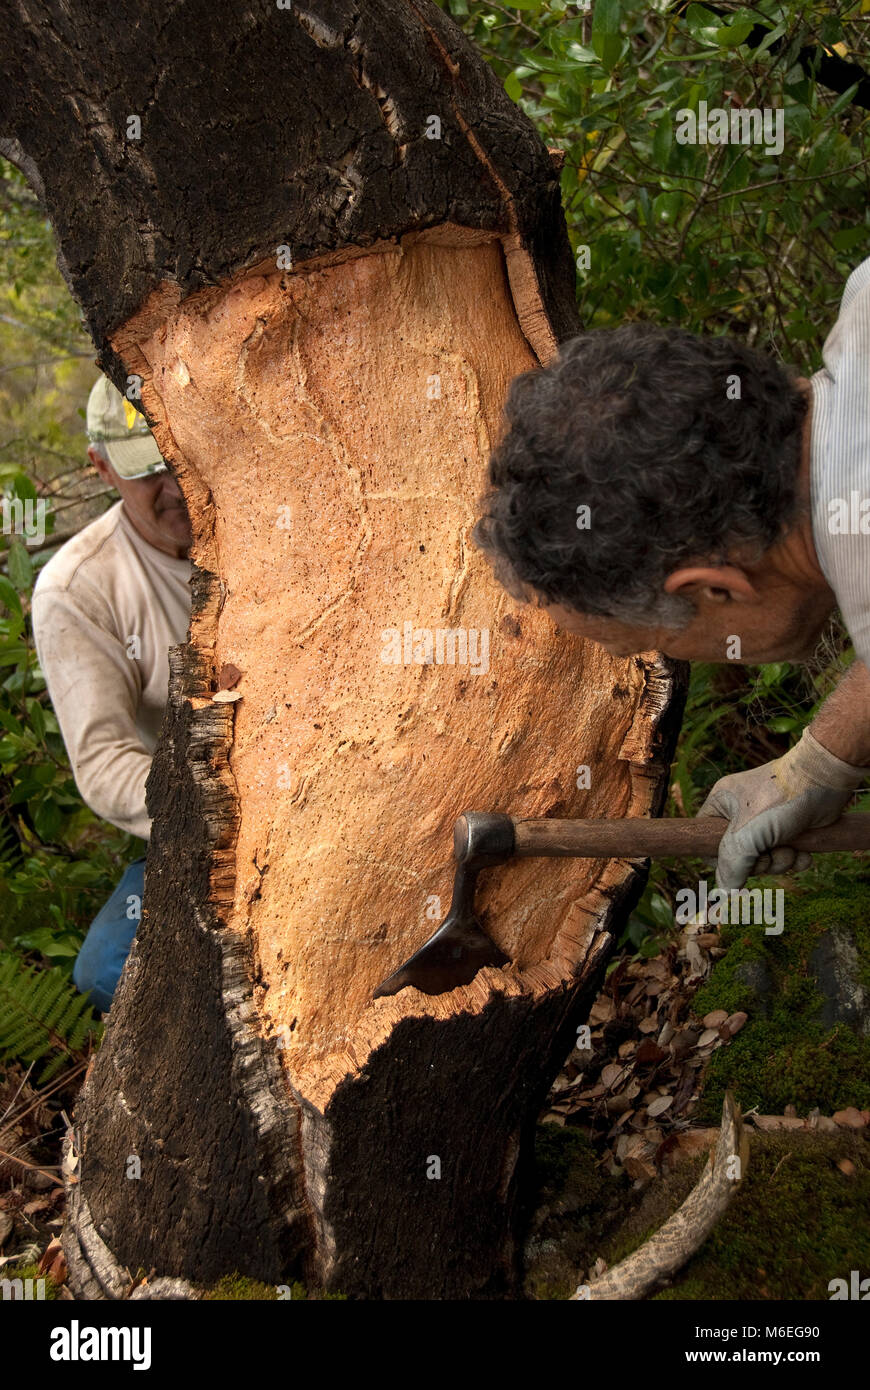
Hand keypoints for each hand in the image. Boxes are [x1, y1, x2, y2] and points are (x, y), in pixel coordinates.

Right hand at [697, 728, 868, 888]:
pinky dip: (796, 858)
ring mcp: (767, 821)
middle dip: (759, 862)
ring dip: (780, 861)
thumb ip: (731, 865)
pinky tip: (805, 853)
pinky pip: (785, 855)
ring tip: (792, 848)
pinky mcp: (790, 828)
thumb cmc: (780, 800)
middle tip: (770, 854)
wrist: (824, 780)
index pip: (707, 840)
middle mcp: (741, 812)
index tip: (738, 863)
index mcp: (722, 805)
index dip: (719, 858)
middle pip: (739, 856)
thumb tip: (725, 891)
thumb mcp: (747, 835)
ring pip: (764, 859)